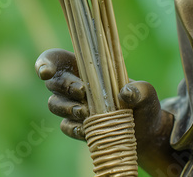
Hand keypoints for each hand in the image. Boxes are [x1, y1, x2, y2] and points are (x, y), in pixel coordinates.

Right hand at [36, 49, 185, 174]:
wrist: (145, 133)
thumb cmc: (142, 103)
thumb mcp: (147, 93)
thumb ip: (140, 89)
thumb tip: (126, 93)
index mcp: (84, 65)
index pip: (54, 59)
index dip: (45, 62)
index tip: (46, 72)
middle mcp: (73, 84)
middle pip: (53, 81)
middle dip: (65, 85)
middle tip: (83, 90)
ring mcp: (71, 106)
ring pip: (54, 104)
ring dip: (68, 107)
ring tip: (87, 112)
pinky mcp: (75, 126)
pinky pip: (66, 126)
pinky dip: (75, 127)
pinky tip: (89, 129)